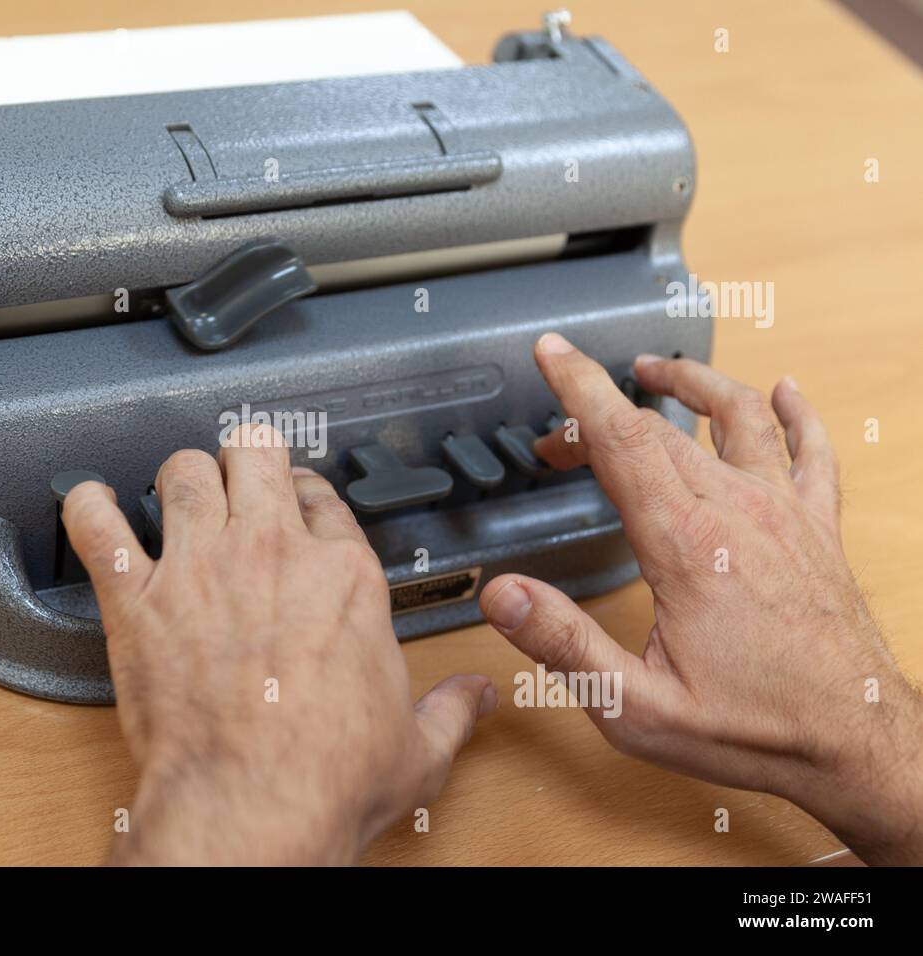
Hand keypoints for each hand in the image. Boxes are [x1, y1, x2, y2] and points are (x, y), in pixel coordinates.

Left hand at [62, 424, 495, 864]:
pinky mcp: (140, 599)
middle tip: (237, 475)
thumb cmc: (326, 778)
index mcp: (343, 577)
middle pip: (255, 453)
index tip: (297, 508)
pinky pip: (99, 525)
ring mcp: (202, 568)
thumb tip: (477, 698)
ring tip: (174, 494)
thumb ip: (449, 712)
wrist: (252, 806)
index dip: (307, 495)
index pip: (324, 497)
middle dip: (245, 457)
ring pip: (183, 471)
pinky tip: (91, 508)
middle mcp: (272, 554)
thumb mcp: (417, 751)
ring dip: (178, 478)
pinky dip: (89, 509)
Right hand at [479, 333, 922, 864]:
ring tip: (657, 370)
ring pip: (739, 418)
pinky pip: (814, 453)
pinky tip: (785, 393)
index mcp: (685, 545)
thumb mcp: (634, 707)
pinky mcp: (819, 531)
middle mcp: (738, 513)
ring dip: (693, 384)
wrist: (855, 745)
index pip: (619, 440)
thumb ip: (564, 645)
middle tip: (556, 438)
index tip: (552, 351)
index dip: (579, 387)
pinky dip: (797, 415)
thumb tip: (502, 594)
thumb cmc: (751, 729)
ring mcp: (785, 515)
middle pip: (658, 430)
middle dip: (600, 415)